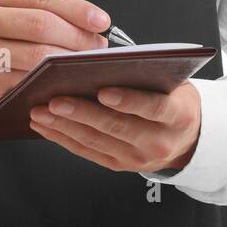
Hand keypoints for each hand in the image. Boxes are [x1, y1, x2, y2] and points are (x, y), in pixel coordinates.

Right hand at [0, 0, 109, 118]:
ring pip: (37, 58)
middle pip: (42, 26)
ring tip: (82, 64)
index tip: (101, 20)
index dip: (78, 9)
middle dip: (78, 38)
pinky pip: (25, 83)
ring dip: (68, 63)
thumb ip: (33, 9)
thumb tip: (86, 22)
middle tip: (96, 46)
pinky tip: (60, 82)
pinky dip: (48, 84)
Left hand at [28, 81, 201, 172]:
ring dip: (64, 126)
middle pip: (116, 127)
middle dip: (82, 113)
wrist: (186, 139)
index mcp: (177, 115)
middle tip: (55, 100)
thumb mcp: (174, 83)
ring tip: (40, 111)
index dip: (128, 101)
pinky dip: (63, 138)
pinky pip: (87, 151)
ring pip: (96, 141)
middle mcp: (158, 142)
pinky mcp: (119, 165)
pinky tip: (45, 126)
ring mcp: (137, 158)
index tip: (103, 91)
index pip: (153, 108)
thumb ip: (146, 74)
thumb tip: (102, 61)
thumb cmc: (174, 100)